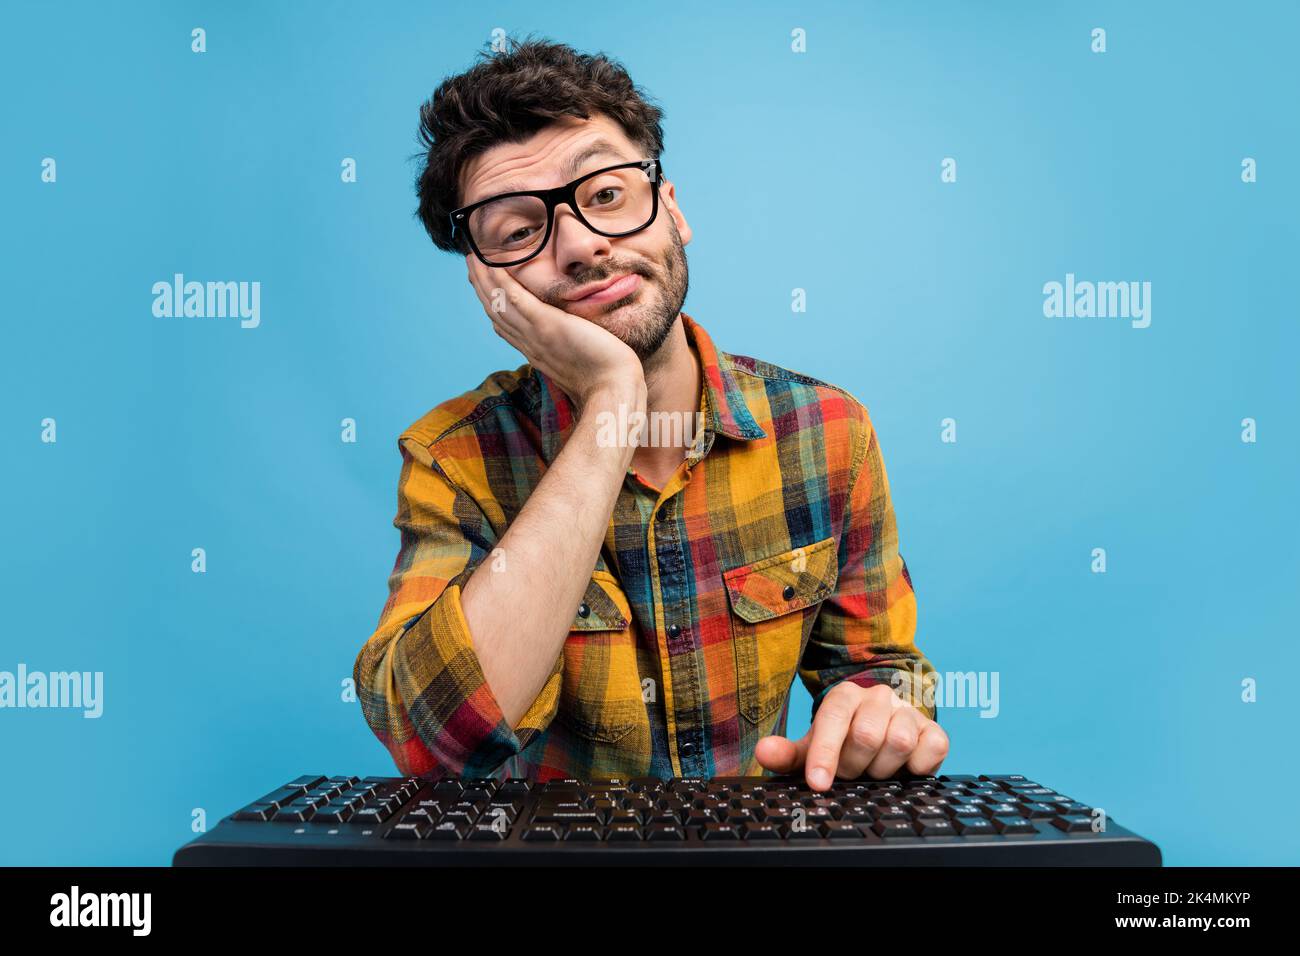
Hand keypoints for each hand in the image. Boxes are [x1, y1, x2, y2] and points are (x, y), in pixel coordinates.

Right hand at [465, 255, 644, 413]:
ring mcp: (535, 335)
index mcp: (537, 353)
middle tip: (471, 265)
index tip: (484, 291)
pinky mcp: (546, 325)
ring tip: (473, 258)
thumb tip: (578, 345)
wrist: (613, 389)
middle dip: (481, 289)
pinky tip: (491, 265)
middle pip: (496, 314)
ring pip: (499, 304)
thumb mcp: (584, 362)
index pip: (507, 328)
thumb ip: (574, 351)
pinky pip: (514, 299)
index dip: (493, 307)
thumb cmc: (607, 379)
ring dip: (483, 279)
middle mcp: (530, 344)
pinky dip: (499, 281)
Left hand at [754, 683, 947, 789]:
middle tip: (849, 774)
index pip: (834, 718)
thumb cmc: (842, 746)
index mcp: (844, 696)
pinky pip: (932, 749)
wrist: (883, 739)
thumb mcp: (812, 749)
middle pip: (867, 734)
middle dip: (853, 766)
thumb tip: (764, 752)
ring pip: (899, 741)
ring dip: (883, 769)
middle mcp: (878, 697)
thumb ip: (786, 754)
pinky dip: (917, 768)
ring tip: (874, 771)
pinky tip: (904, 771)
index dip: (826, 753)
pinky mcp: (934, 731)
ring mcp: (909, 711)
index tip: (819, 783)